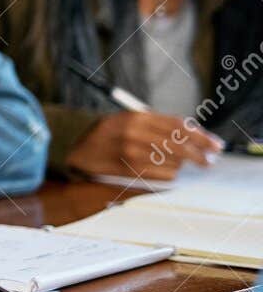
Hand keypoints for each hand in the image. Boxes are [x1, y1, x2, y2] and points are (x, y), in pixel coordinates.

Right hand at [67, 112, 222, 181]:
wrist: (77, 148)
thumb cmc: (108, 134)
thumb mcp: (130, 120)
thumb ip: (158, 124)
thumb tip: (194, 136)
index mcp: (137, 116)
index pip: (179, 126)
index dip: (201, 136)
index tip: (215, 145)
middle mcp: (135, 132)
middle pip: (179, 145)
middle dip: (199, 155)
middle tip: (209, 161)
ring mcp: (130, 152)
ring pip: (172, 162)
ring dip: (181, 165)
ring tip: (178, 165)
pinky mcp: (128, 170)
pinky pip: (161, 175)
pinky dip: (169, 175)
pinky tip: (166, 172)